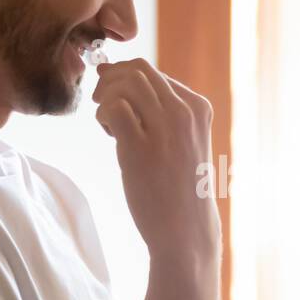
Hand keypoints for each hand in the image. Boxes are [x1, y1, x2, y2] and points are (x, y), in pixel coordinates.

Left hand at [90, 59, 221, 261]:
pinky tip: (108, 134)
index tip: (117, 101)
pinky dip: (102, 115)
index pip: (153, 72)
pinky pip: (113, 108)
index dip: (126, 79)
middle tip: (101, 104)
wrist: (185, 229)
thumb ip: (163, 113)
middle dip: (111, 81)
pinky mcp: (141, 147)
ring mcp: (164, 128)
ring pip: (125, 84)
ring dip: (106, 98)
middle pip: (137, 70)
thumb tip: (119, 79)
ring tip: (108, 124)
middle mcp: (184, 112)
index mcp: (198, 107)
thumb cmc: (180, 188)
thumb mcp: (184, 142)